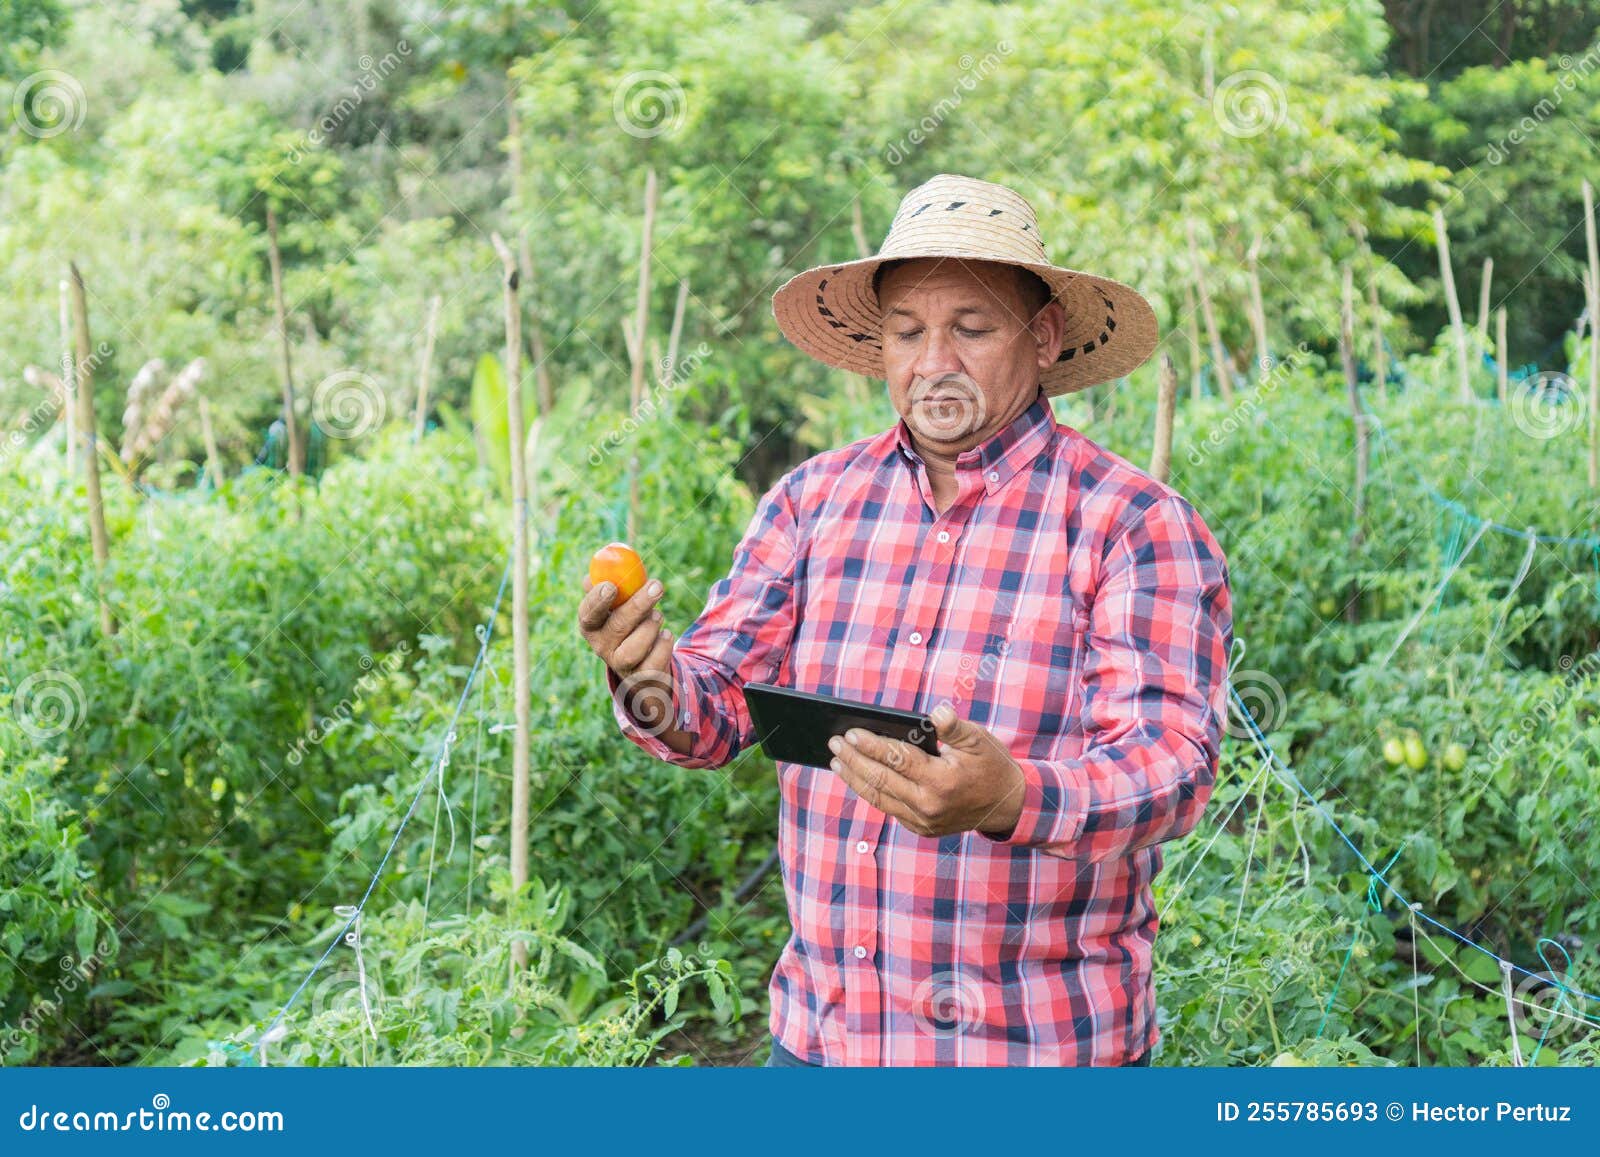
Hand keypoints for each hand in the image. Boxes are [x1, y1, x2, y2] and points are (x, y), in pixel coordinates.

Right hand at [577, 574, 672, 726]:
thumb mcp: (621, 604)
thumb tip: (604, 564)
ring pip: (635, 647)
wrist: (643, 666)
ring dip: (651, 626)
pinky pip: (654, 663)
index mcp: (592, 625)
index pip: (587, 615)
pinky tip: (665, 635)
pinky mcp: (641, 678)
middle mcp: (602, 647)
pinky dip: (663, 645)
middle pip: (617, 627)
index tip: (611, 586)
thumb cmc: (630, 624)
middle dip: (638, 604)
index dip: (596, 601)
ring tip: (657, 615)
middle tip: (657, 585)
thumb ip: (616, 585)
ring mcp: (621, 665)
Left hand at [826, 704, 1023, 838]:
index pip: (897, 760)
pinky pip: (890, 809)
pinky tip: (859, 778)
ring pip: (879, 798)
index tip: (850, 733)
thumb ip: (953, 727)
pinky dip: (872, 793)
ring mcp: (924, 821)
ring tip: (837, 762)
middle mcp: (929, 805)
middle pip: (881, 780)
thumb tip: (936, 712)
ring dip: (855, 779)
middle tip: (834, 744)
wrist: (1008, 805)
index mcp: (942, 781)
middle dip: (854, 760)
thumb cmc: (992, 765)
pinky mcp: (922, 829)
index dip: (871, 745)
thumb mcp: (979, 740)